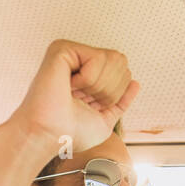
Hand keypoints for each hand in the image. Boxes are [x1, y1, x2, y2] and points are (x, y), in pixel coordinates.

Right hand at [9, 39, 139, 154]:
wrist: (49, 137)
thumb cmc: (69, 134)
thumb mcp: (104, 121)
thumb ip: (121, 102)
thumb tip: (135, 82)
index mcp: (87, 76)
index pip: (124, 72)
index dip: (114, 95)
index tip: (88, 107)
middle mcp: (78, 61)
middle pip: (121, 62)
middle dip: (109, 90)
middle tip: (82, 101)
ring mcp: (70, 53)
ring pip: (113, 58)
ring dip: (99, 86)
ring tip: (74, 94)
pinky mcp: (62, 49)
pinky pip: (97, 58)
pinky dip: (88, 80)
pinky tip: (68, 86)